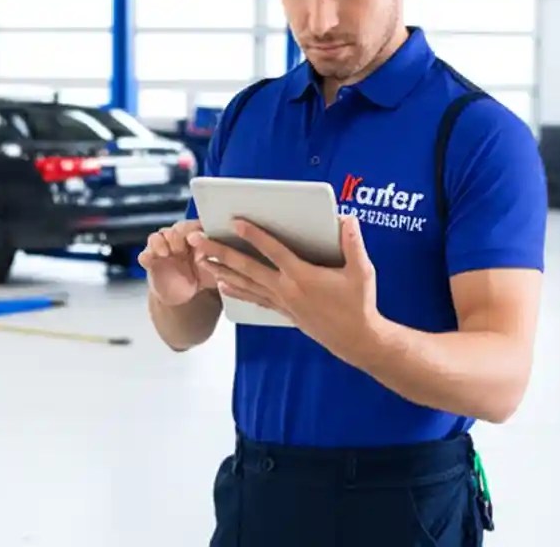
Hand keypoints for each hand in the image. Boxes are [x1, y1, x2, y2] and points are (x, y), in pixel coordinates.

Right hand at [137, 220, 216, 305]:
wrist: (184, 295)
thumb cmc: (201, 276)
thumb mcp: (214, 269)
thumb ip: (217, 260)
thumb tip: (221, 252)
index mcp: (195, 237)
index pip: (195, 225)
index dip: (197, 229)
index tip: (201, 236)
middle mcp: (177, 239)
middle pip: (176, 228)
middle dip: (180, 235)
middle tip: (184, 248)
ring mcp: (162, 249)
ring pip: (157, 237)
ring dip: (162, 243)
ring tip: (167, 253)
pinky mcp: (150, 261)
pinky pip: (144, 255)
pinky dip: (146, 255)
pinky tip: (152, 260)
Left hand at [189, 215, 382, 365]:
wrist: (356, 340)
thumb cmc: (358, 304)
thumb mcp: (361, 271)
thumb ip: (353, 243)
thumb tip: (346, 219)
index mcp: (302, 276)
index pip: (273, 250)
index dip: (254, 235)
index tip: (235, 221)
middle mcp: (286, 289)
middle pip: (246, 267)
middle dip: (220, 252)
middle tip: (198, 241)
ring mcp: (282, 302)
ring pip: (245, 284)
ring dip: (221, 271)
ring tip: (201, 261)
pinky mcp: (283, 311)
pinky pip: (254, 298)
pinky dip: (237, 291)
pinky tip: (223, 285)